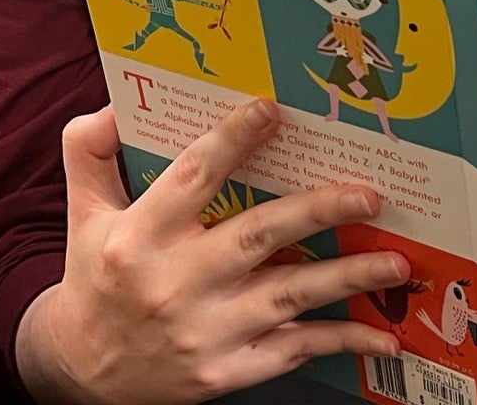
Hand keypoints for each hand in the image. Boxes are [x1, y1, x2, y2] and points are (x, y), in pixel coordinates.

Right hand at [16, 100, 409, 403]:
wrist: (80, 373)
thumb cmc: (95, 277)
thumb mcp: (83, 210)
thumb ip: (91, 150)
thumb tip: (117, 102)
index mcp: (140, 235)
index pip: (194, 176)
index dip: (234, 140)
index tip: (273, 110)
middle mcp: (175, 283)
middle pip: (257, 235)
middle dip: (318, 210)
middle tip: (369, 193)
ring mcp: (205, 332)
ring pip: (288, 295)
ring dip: (347, 276)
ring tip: (396, 260)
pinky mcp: (225, 373)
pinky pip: (292, 351)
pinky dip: (339, 340)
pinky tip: (379, 330)